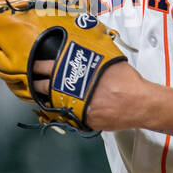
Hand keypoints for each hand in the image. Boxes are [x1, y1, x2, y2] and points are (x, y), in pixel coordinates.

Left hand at [33, 58, 148, 131]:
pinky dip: (69, 110)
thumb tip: (83, 52)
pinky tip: (68, 106)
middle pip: (44, 86)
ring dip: (48, 98)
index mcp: (76, 73)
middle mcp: (72, 91)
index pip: (47, 67)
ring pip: (53, 103)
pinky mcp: (83, 120)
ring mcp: (75, 108)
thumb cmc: (127, 82)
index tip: (33, 65)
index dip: (37, 66)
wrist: (139, 103)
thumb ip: (90, 58)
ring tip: (45, 94)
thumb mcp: (107, 60)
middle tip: (34, 80)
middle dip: (37, 83)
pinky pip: (70, 115)